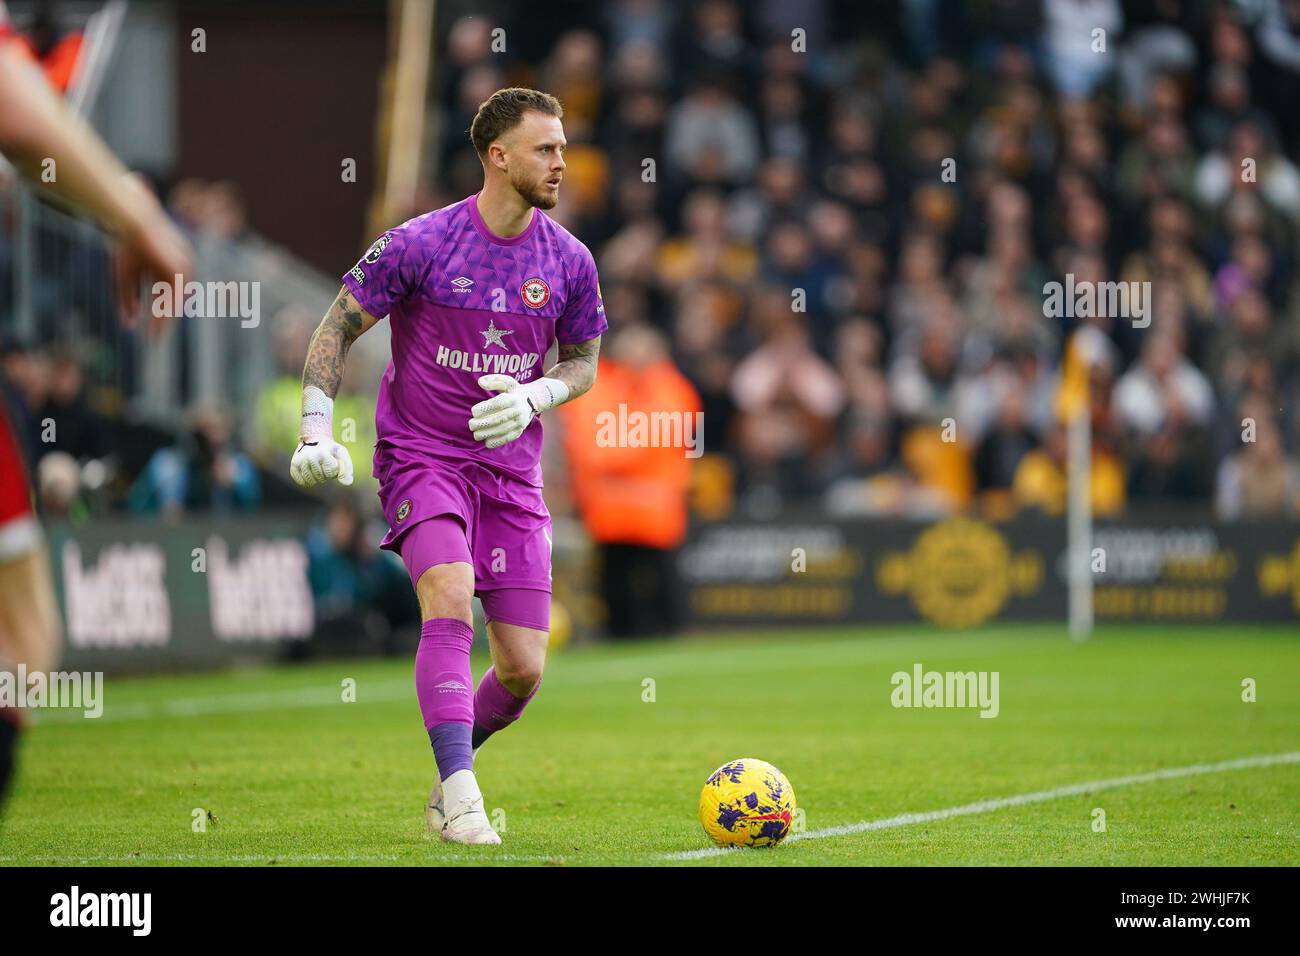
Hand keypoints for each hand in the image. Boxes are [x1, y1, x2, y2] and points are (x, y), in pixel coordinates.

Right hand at [113, 174, 193, 336]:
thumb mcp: (124, 278)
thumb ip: (127, 300)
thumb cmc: (126, 245)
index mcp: (170, 269)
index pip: (166, 298)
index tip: (152, 334)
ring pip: (175, 302)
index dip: (158, 316)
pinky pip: (174, 297)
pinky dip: (166, 311)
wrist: (132, 222)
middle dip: (163, 321)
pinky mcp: (181, 271)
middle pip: (172, 302)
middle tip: (155, 340)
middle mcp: (181, 270)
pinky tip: (158, 324)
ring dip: (165, 320)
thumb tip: (128, 325)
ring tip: (155, 337)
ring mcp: (183, 270)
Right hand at [290, 438, 353, 486]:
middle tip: (323, 464)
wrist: (314, 439)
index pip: (330, 473)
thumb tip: (347, 484)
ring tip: (316, 468)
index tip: (332, 463)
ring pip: (310, 481)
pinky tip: (309, 472)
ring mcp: (300, 461)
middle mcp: (310, 457)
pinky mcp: (294, 465)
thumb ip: (347, 469)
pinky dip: (306, 481)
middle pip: (321, 478)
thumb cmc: (330, 450)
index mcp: (323, 454)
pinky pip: (301, 482)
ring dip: (316, 478)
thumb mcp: (342, 454)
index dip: (333, 471)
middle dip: (325, 475)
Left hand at [468, 374, 535, 448]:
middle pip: (499, 419)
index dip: (485, 408)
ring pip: (503, 430)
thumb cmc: (515, 391)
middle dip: (483, 423)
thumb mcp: (507, 381)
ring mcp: (520, 422)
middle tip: (471, 425)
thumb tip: (480, 382)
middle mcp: (518, 411)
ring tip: (476, 434)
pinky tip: (487, 442)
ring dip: (488, 434)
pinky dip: (497, 442)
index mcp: (514, 398)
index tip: (473, 411)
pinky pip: (508, 438)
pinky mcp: (520, 431)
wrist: (534, 401)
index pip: (498, 404)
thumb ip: (493, 380)